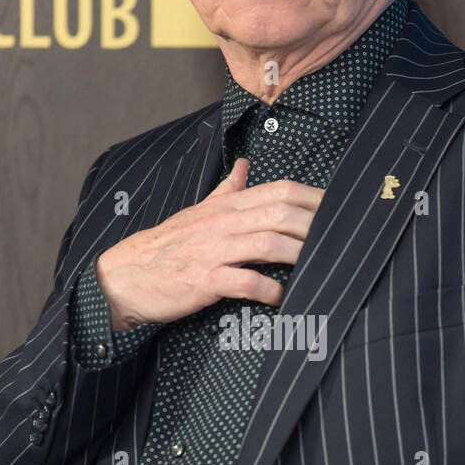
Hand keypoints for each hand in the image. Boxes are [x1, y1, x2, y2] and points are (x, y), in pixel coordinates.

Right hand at [95, 157, 324, 329]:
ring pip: (267, 244)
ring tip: (318, 266)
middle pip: (280, 213)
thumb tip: (246, 166)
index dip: (313, 198)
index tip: (339, 209)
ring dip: (298, 254)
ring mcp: (212, 251)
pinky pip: (245, 282)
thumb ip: (227, 191)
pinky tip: (283, 297)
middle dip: (315, 225)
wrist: (124, 277)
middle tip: (338, 239)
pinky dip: (270, 290)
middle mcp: (221, 222)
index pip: (279, 191)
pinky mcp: (204, 280)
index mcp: (225, 206)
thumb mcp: (197, 212)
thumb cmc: (166, 248)